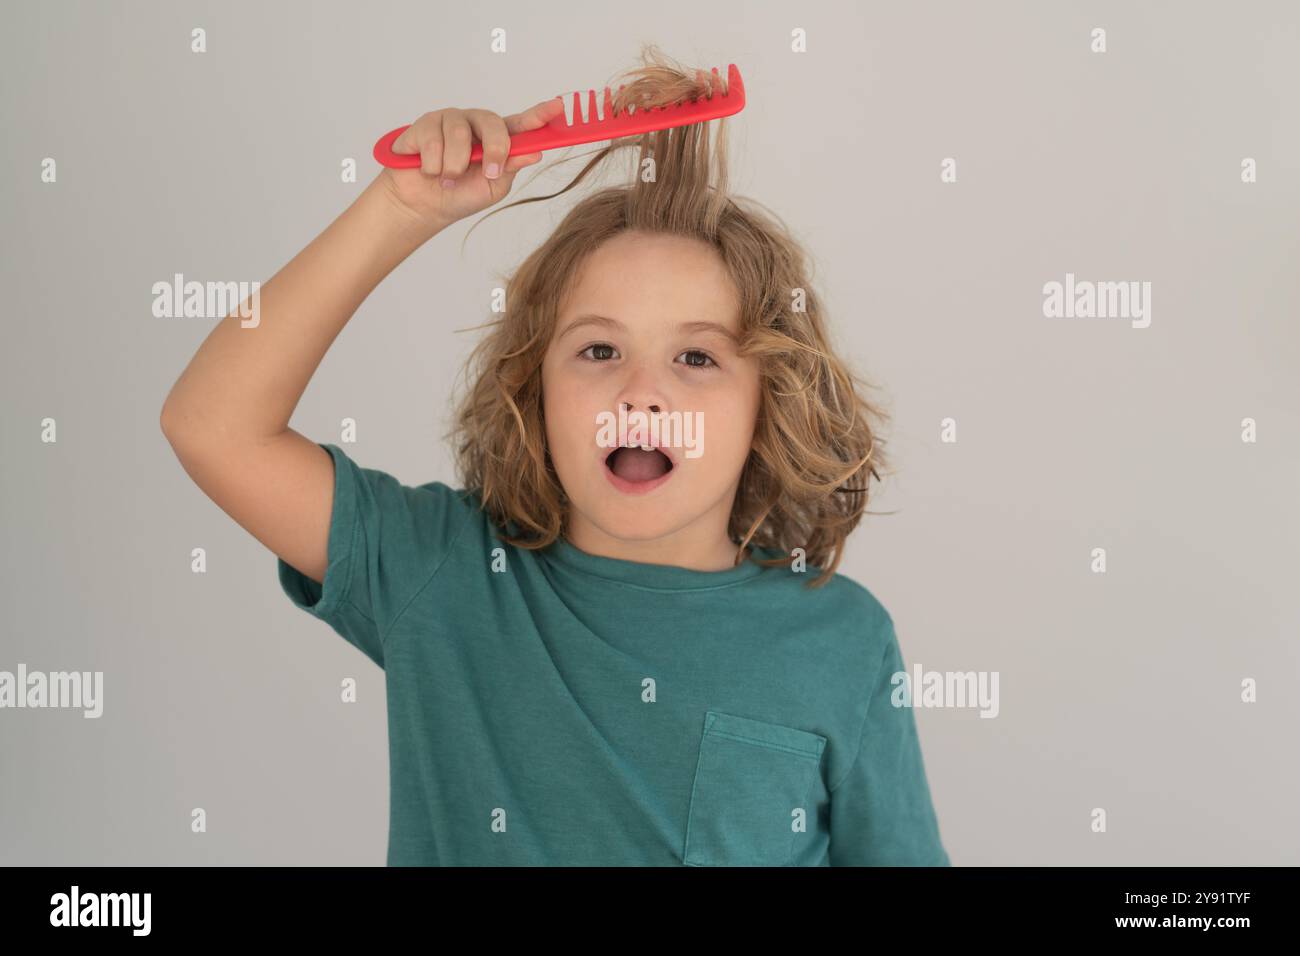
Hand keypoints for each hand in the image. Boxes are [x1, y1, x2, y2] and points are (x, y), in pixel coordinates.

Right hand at [378, 99, 564, 231]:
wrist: (422, 206)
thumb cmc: (459, 195)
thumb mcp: (492, 186)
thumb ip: (510, 167)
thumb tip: (534, 152)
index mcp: (497, 138)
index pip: (521, 123)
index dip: (539, 114)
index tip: (558, 106)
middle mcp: (476, 124)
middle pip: (493, 123)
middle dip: (493, 150)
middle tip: (487, 172)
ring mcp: (451, 120)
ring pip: (459, 136)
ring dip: (453, 167)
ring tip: (447, 179)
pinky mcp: (426, 123)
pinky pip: (433, 141)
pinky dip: (432, 165)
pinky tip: (428, 170)